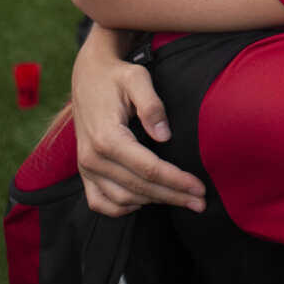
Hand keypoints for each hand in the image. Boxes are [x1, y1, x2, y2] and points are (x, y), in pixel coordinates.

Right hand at [72, 24, 206, 215]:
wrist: (87, 74)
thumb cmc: (116, 76)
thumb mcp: (137, 78)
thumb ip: (151, 105)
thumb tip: (165, 136)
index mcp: (107, 137)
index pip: (149, 169)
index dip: (177, 181)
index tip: (200, 188)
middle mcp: (93, 157)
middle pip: (140, 188)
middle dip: (173, 196)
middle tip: (200, 203)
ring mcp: (85, 167)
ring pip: (122, 199)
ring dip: (153, 202)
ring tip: (181, 200)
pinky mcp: (83, 171)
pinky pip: (100, 202)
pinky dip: (122, 208)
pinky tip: (144, 202)